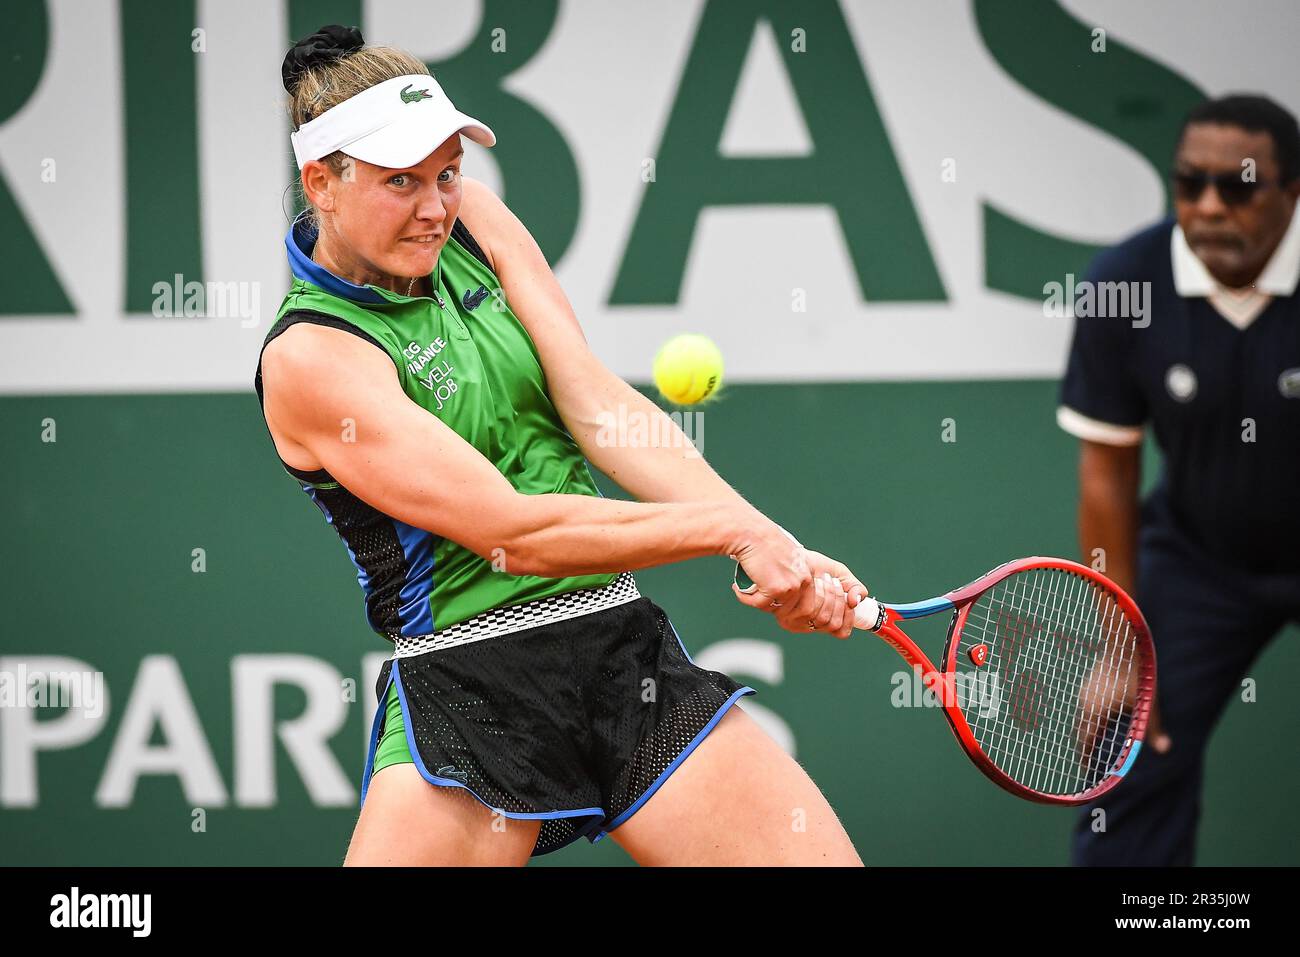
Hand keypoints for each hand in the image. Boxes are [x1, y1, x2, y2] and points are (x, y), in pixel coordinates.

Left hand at [732, 535, 865, 638]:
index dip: (848, 616)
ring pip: (822, 618)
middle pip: (832, 623)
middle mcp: (805, 625)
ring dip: (827, 594)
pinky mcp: (779, 611)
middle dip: (836, 599)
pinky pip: (807, 611)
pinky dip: (816, 593)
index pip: (840, 630)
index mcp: (818, 621)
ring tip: (821, 579)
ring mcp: (791, 620)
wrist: (788, 556)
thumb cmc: (812, 567)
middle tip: (830, 581)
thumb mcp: (838, 574)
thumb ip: (853, 586)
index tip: (847, 596)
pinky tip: (811, 581)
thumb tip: (856, 601)